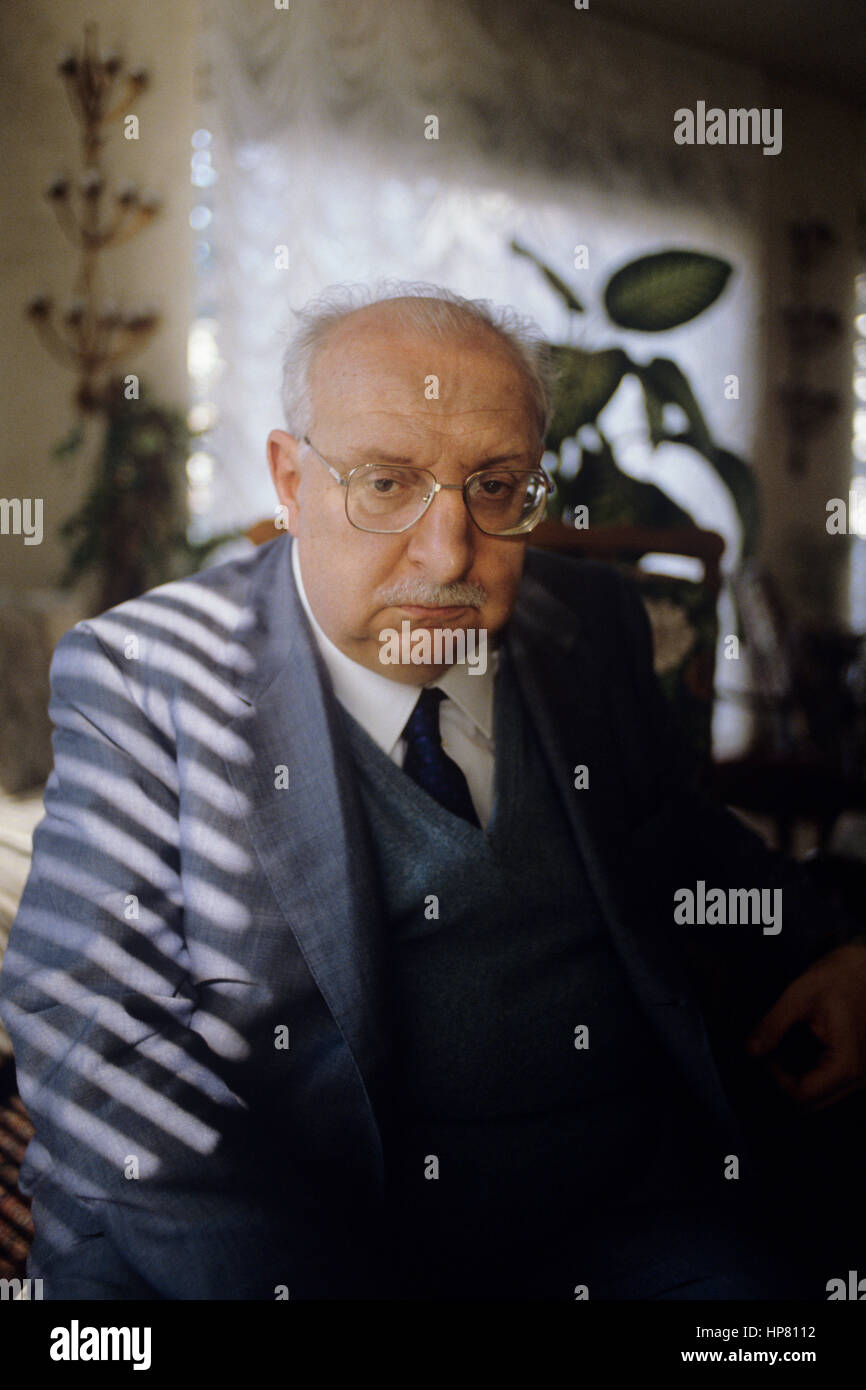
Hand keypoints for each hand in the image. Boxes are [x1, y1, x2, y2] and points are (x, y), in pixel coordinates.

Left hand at [745, 942, 865, 1108]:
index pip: (804, 1095)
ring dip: (797, 1078)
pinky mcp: (859, 1066)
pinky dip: (810, 1072)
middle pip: (813, 1103)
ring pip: (822, 1095)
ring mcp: (862, 1074)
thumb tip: (750, 1051)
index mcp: (847, 1063)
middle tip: (770, 1053)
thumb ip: (773, 1025)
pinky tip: (798, 1048)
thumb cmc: (838, 976)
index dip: (777, 1078)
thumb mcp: (799, 996)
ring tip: (783, 1048)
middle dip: (785, 1082)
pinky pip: (830, 1083)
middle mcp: (860, 1077)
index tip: (765, 1053)